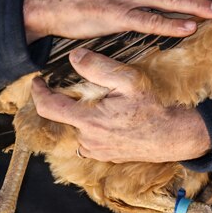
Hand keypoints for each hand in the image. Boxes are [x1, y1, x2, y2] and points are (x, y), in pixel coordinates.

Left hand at [31, 48, 210, 161]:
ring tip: (102, 101)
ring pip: (78, 128)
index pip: (48, 107)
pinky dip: (94, 126)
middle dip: (68, 100)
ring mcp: (97, 150)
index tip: (37, 81)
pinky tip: (112, 117)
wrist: (174, 136)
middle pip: (64, 117)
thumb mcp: (128, 80)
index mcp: (88, 120)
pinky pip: (91, 139)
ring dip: (83, 114)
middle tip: (83, 87)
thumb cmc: (153, 107)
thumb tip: (75, 56)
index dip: (38, 93)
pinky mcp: (106, 156)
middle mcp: (87, 140)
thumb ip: (98, 67)